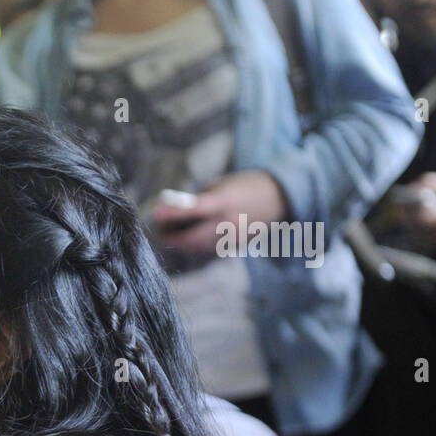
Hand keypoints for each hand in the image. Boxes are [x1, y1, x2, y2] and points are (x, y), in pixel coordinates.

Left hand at [153, 170, 289, 254]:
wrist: (279, 198)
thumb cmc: (245, 186)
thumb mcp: (221, 185)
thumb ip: (200, 199)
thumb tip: (175, 211)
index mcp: (225, 202)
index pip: (194, 210)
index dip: (173, 213)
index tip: (155, 214)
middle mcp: (228, 224)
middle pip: (191, 239)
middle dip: (171, 237)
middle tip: (160, 229)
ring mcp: (232, 238)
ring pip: (198, 247)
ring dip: (182, 242)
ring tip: (170, 232)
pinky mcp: (234, 247)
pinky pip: (208, 249)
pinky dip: (195, 244)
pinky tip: (190, 236)